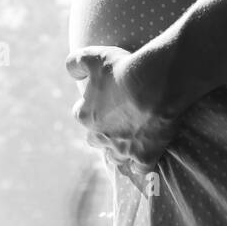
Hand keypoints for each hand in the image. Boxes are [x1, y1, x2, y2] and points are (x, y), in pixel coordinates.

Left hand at [66, 45, 179, 179]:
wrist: (154, 83)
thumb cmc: (122, 68)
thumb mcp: (93, 56)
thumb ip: (75, 63)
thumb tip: (72, 73)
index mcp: (86, 115)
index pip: (81, 115)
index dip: (90, 107)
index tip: (102, 101)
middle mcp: (100, 136)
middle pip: (95, 140)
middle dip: (102, 133)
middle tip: (116, 122)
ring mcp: (123, 149)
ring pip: (115, 158)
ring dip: (120, 151)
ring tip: (130, 142)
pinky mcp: (144, 157)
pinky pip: (140, 169)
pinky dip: (141, 165)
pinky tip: (145, 159)